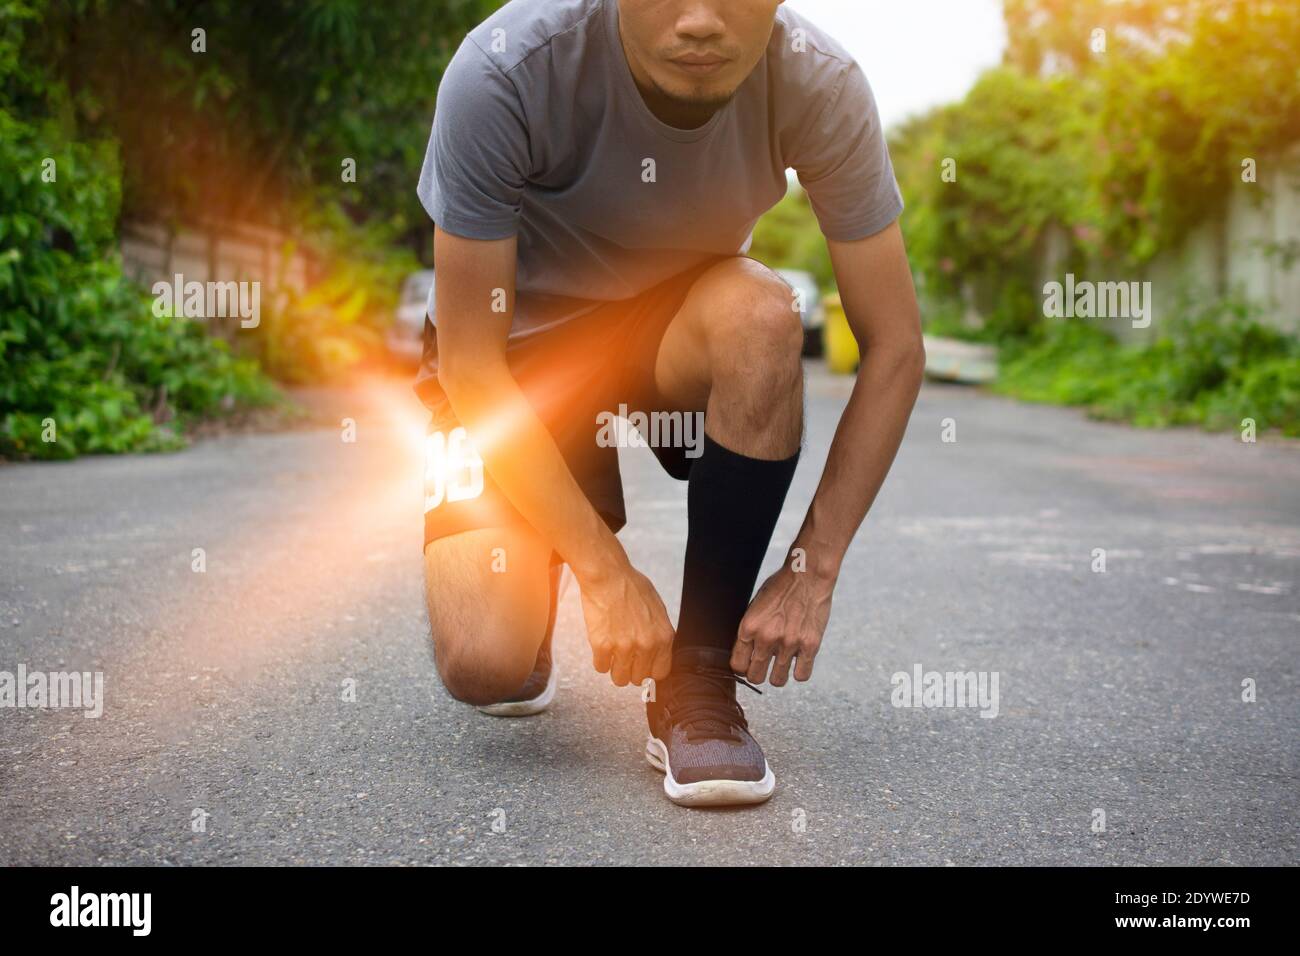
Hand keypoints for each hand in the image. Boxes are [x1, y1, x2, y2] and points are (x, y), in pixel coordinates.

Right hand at [578, 565, 673, 687]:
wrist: (608, 575)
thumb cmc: (631, 587)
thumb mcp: (657, 610)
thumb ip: (658, 634)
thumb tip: (656, 654)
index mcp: (664, 637)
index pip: (660, 673)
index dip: (649, 671)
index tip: (641, 666)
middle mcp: (647, 645)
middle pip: (639, 679)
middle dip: (630, 670)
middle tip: (623, 657)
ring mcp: (624, 647)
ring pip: (619, 679)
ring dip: (614, 668)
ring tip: (612, 654)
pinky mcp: (602, 646)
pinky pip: (601, 668)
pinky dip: (599, 660)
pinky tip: (601, 646)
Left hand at [731, 563, 833, 685]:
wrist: (807, 575)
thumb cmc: (780, 587)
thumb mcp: (755, 605)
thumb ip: (750, 630)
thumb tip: (746, 653)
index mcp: (749, 627)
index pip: (737, 665)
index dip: (742, 667)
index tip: (748, 663)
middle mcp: (767, 638)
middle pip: (755, 677)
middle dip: (758, 674)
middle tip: (764, 666)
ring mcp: (789, 643)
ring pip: (777, 681)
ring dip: (778, 675)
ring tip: (781, 663)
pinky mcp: (810, 645)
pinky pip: (801, 675)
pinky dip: (799, 671)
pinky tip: (798, 660)